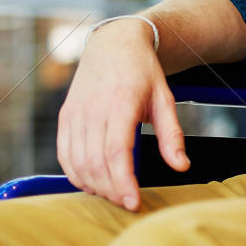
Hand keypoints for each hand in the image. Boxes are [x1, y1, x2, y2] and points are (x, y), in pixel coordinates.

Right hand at [57, 19, 186, 210]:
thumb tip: (181, 167)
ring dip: (94, 185)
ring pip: (77, 162)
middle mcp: (93, 109)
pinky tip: (93, 182)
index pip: (117, 152)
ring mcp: (75, 113)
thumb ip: (171, 135)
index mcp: (120, 103)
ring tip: (114, 193)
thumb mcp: (165, 99)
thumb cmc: (143, 72)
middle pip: (95, 162)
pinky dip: (76, 174)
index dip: (123, 182)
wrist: (114, 43)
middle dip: (111, 189)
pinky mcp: (65, 117)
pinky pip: (64, 154)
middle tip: (128, 202)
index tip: (134, 202)